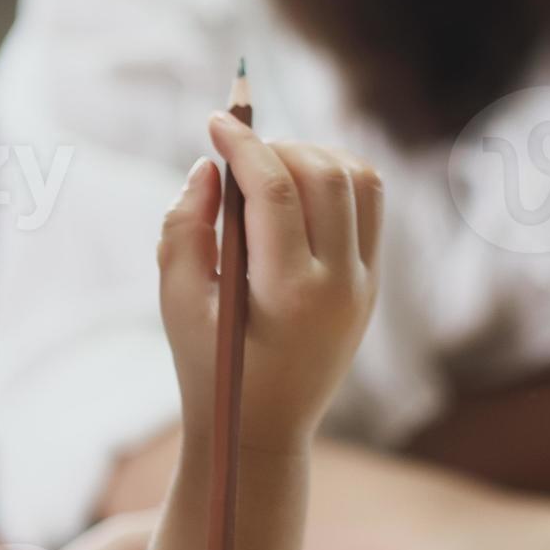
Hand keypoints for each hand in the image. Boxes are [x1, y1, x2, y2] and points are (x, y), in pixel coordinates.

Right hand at [158, 115, 381, 450]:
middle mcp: (340, 286)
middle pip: (326, 176)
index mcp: (288, 295)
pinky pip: (370, 204)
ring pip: (361, 181)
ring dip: (315, 157)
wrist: (262, 429)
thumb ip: (185, 228)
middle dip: (278, 147)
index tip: (216, 120)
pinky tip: (296, 190)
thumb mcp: (178, 303)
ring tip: (269, 171)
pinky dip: (337, 179)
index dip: (244, 145)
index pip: (277, 192)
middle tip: (238, 155)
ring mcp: (364, 284)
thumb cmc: (210, 367)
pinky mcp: (371, 281)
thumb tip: (210, 167)